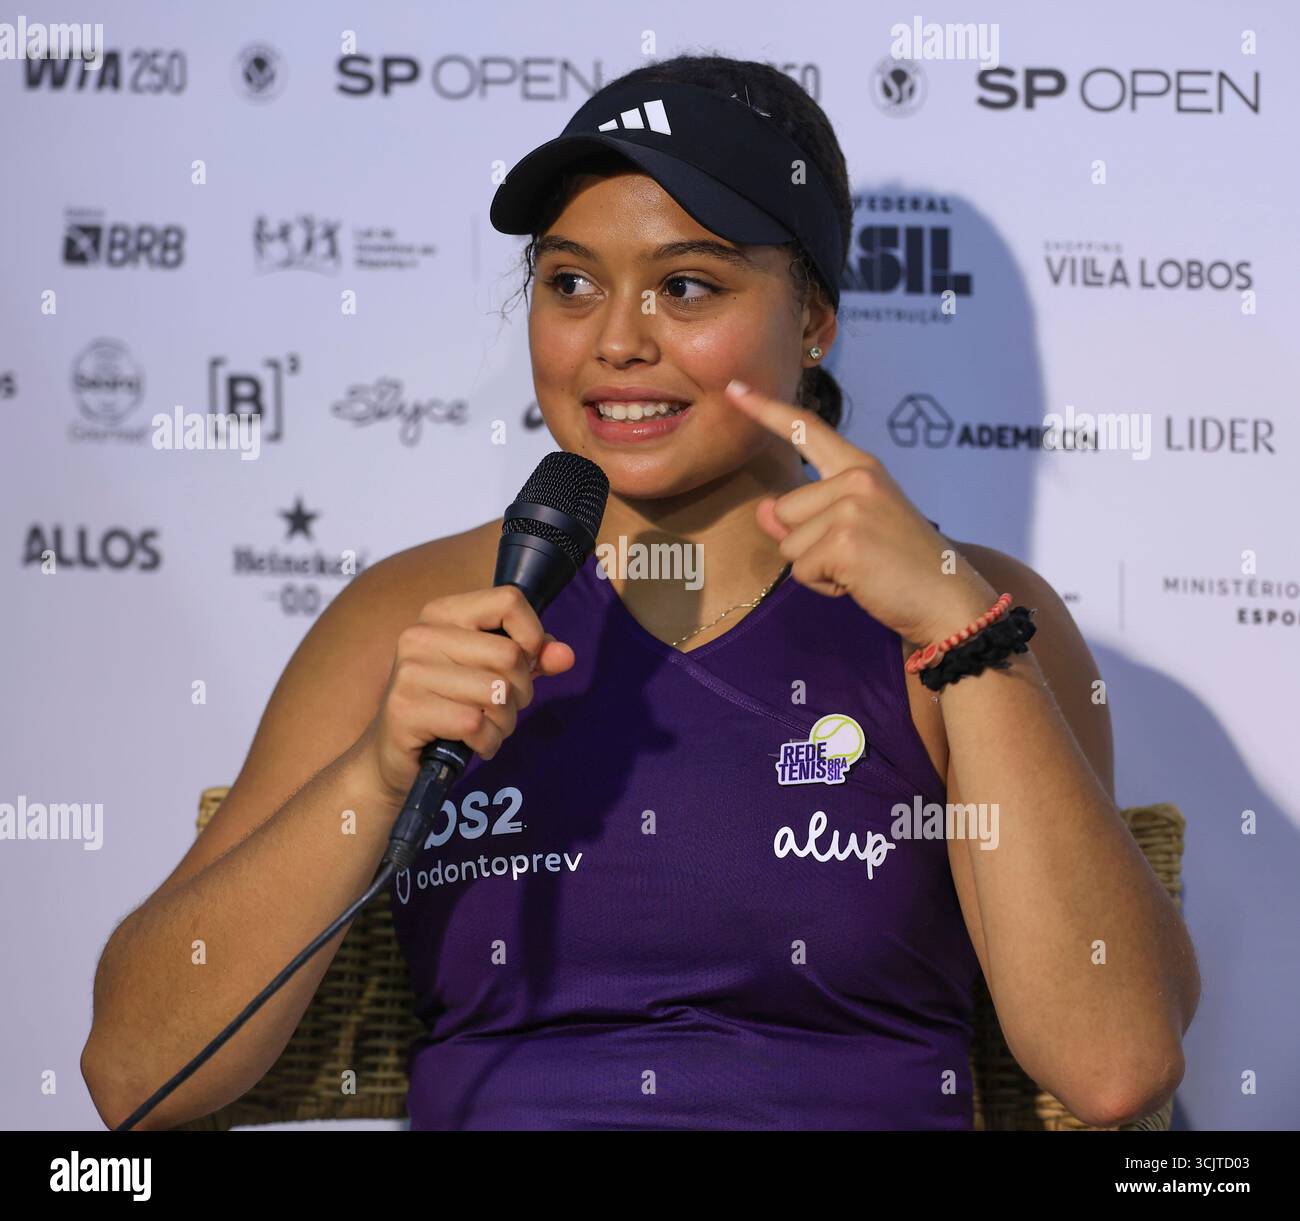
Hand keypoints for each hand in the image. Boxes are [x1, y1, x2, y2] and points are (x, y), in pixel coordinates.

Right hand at [357, 584, 574, 808]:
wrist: (393, 757)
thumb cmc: (449, 707)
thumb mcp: (492, 674)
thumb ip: (532, 659)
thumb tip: (565, 655)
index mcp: (442, 613)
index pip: (509, 601)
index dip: (532, 636)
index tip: (524, 663)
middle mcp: (421, 635)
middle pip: (509, 655)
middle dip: (520, 692)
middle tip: (500, 708)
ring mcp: (410, 672)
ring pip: (496, 692)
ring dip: (504, 722)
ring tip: (486, 727)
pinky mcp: (405, 709)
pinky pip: (475, 723)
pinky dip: (487, 742)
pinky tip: (473, 744)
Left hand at [723, 378, 999, 647]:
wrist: (948, 599)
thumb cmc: (901, 567)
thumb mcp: (851, 531)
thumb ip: (804, 517)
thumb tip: (764, 511)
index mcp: (861, 468)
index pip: (805, 429)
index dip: (765, 409)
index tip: (733, 388)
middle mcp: (856, 478)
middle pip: (784, 510)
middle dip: (806, 544)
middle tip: (857, 555)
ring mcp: (851, 507)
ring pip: (788, 543)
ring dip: (816, 568)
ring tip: (861, 569)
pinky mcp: (844, 541)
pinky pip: (801, 571)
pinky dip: (824, 586)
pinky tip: (860, 583)